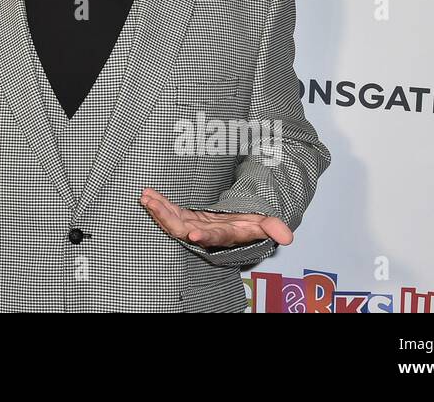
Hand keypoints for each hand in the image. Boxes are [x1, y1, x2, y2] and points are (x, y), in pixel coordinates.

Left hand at [140, 188, 293, 248]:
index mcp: (225, 235)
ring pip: (171, 221)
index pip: (214, 238)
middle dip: (166, 217)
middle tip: (152, 204)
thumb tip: (288, 238)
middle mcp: (205, 233)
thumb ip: (272, 227)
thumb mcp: (263, 221)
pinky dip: (158, 205)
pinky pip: (169, 213)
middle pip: (183, 229)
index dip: (205, 237)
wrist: (238, 223)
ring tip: (145, 196)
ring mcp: (193, 226)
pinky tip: (147, 194)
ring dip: (157, 210)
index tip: (194, 234)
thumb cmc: (250, 222)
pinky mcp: (186, 218)